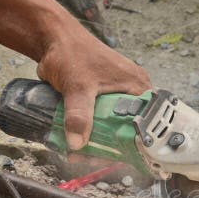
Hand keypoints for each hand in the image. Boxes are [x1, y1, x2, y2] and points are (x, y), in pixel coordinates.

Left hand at [37, 30, 150, 149]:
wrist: (51, 37)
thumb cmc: (71, 52)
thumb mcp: (77, 86)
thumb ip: (78, 115)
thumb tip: (76, 143)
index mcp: (137, 85)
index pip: (147, 121)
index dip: (137, 142)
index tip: (121, 158)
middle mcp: (131, 91)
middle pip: (129, 128)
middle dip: (114, 147)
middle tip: (96, 160)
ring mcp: (116, 95)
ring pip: (114, 126)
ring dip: (100, 142)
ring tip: (83, 155)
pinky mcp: (101, 98)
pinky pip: (101, 120)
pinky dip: (92, 132)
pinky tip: (80, 144)